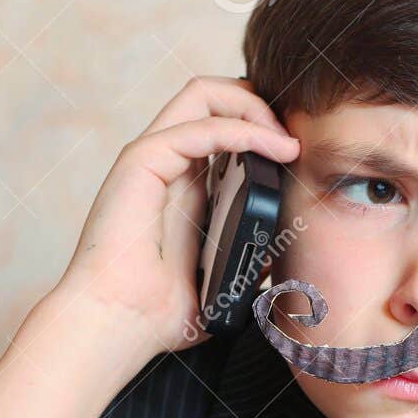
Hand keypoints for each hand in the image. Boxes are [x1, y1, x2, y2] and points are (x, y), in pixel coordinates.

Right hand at [51, 75, 298, 359]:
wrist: (119, 324)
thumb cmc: (159, 310)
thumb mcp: (224, 278)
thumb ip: (249, 257)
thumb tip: (282, 249)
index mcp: (185, 183)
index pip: (223, 122)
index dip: (262, 123)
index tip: (299, 152)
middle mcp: (167, 161)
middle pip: (215, 96)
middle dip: (262, 103)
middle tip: (295, 139)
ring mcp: (152, 156)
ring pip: (205, 93)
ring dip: (255, 107)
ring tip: (288, 143)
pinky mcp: (142, 161)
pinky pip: (201, 126)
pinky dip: (244, 129)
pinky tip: (273, 150)